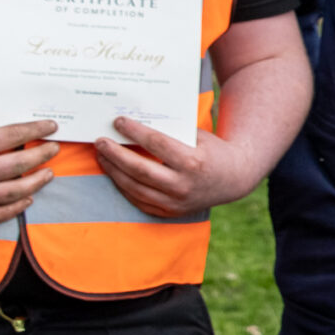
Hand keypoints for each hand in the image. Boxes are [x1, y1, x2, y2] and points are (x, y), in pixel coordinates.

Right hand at [0, 120, 58, 225]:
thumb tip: (10, 127)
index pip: (15, 135)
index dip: (36, 131)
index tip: (51, 127)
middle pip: (21, 164)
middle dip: (42, 156)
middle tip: (53, 150)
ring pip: (15, 192)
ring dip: (36, 183)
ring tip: (47, 174)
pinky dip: (16, 207)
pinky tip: (27, 199)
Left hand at [93, 116, 256, 216]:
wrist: (233, 179)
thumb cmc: (213, 151)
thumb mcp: (198, 136)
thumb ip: (171, 132)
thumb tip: (137, 123)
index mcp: (192, 162)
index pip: (156, 143)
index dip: (134, 131)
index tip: (118, 122)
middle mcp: (182, 185)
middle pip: (139, 169)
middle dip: (116, 153)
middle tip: (100, 141)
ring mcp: (176, 202)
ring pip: (135, 187)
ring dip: (114, 171)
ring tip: (102, 156)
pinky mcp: (170, 212)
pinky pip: (140, 200)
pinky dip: (124, 187)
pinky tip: (115, 173)